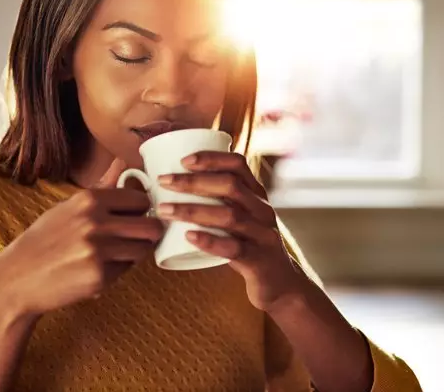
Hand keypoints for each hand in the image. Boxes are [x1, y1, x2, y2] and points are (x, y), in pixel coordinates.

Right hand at [0, 159, 162, 317]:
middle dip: (149, 233)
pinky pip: (126, 270)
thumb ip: (103, 187)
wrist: (18, 278)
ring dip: (134, 253)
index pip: (141, 200)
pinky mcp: (99, 276)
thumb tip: (122, 161)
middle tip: (136, 238)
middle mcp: (95, 221)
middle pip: (152, 226)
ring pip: (143, 249)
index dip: (142, 211)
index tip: (135, 218)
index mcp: (89, 199)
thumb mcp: (70, 207)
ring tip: (115, 254)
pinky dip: (118, 270)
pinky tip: (98, 269)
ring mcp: (98, 249)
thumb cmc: (45, 240)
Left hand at [156, 152, 307, 311]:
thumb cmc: (248, 246)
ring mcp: (263, 235)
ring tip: (164, 210)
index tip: (183, 161)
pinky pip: (234, 248)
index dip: (211, 158)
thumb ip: (216, 203)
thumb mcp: (238, 219)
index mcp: (256, 195)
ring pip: (230, 216)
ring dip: (193, 210)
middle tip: (164, 181)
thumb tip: (169, 189)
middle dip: (194, 181)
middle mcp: (262, 210)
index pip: (237, 165)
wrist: (280, 285)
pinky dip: (210, 241)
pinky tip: (189, 236)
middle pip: (230, 186)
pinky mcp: (260, 261)